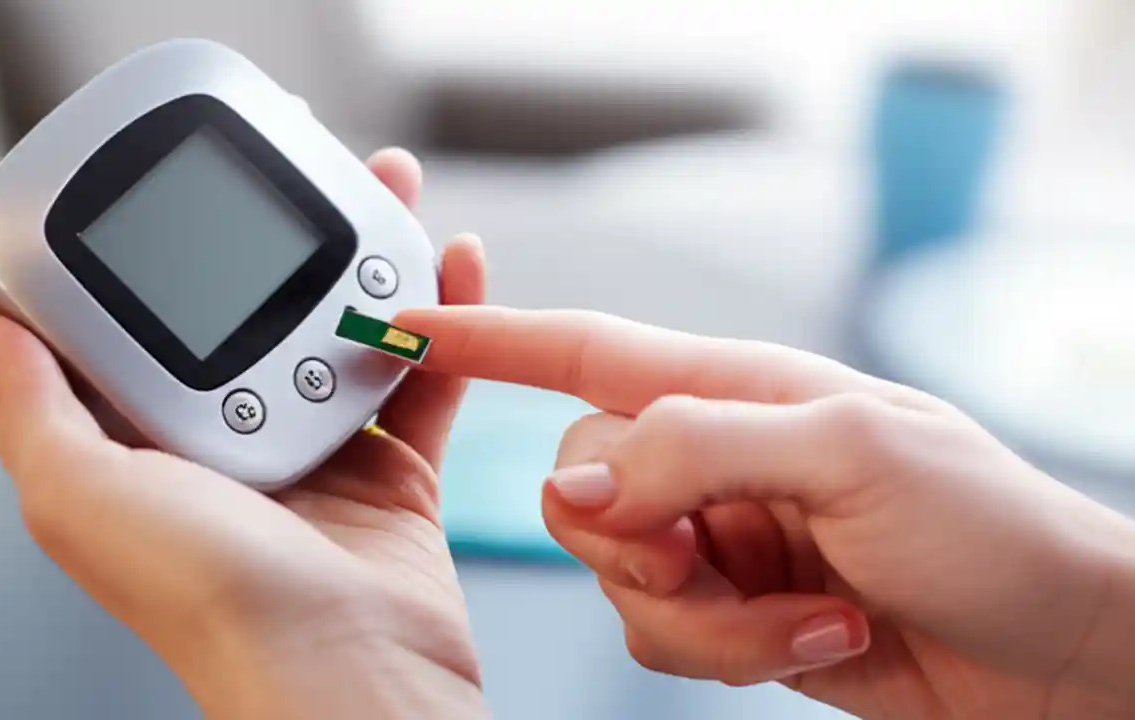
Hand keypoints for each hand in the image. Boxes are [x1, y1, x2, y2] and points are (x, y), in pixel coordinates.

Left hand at [0, 149, 487, 719]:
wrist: (346, 674)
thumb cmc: (213, 603)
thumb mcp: (81, 495)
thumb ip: (27, 406)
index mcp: (150, 443)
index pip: (147, 321)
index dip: (167, 246)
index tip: (193, 187)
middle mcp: (232, 441)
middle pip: (259, 310)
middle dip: (288, 236)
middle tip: (312, 172)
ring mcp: (315, 452)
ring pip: (344, 331)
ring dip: (372, 259)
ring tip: (391, 193)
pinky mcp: (393, 469)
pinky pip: (422, 380)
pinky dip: (443, 325)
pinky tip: (455, 269)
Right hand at [398, 307, 1134, 719]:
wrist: (1059, 651)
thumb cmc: (990, 526)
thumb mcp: (847, 453)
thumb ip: (695, 447)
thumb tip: (582, 477)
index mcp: (734, 388)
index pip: (583, 351)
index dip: (491, 338)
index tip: (413, 332)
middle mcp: (714, 459)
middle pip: (582, 487)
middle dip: (633, 542)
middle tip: (707, 553)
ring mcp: (721, 540)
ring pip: (619, 579)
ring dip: (705, 618)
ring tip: (807, 613)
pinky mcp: (734, 615)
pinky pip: (663, 637)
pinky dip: (734, 654)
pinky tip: (822, 638)